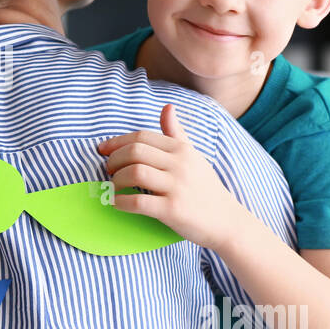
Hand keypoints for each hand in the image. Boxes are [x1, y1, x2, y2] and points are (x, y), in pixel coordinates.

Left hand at [96, 104, 241, 248]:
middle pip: (135, 152)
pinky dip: (121, 202)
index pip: (141, 137)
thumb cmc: (205, 188)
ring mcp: (177, 187)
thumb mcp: (193, 156)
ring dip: (116, 180)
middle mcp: (180, 164)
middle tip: (108, 169)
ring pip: (134, 173)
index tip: (102, 149)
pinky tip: (117, 203)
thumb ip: (177, 133)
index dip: (117, 142)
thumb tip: (167, 106)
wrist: (227, 221)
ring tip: (114, 186)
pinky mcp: (173, 210)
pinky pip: (138, 201)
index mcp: (182, 150)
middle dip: (114, 159)